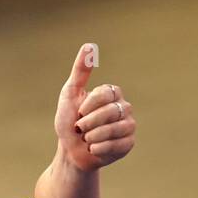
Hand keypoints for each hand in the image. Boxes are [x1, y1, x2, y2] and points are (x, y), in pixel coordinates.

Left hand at [55, 42, 135, 171]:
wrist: (70, 152)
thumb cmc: (69, 122)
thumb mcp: (70, 93)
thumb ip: (80, 71)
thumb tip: (88, 46)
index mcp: (112, 93)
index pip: (106, 93)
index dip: (89, 105)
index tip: (79, 113)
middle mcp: (124, 107)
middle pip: (112, 111)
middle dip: (90, 123)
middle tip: (80, 129)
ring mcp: (128, 125)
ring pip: (116, 129)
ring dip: (94, 136)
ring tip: (87, 139)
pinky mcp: (129, 143)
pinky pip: (117, 144)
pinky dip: (100, 148)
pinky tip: (94, 149)